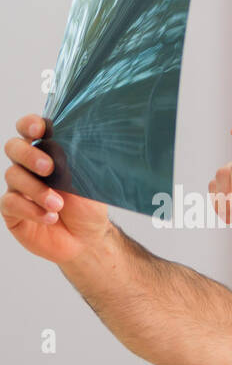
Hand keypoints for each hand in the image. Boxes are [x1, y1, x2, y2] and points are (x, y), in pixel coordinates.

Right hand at [3, 114, 110, 264]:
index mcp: (47, 153)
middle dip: (29, 155)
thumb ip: (75, 163)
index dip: (30, 124)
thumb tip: (70, 146)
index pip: (30, 130)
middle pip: (14, 148)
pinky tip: (49, 217)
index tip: (39, 128)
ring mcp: (18, 188)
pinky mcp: (12, 210)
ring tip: (57, 205)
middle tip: (48, 168)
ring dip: (37, 189)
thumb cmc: (87, 207)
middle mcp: (28, 167)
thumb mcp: (88, 183)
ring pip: (13, 175)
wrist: (88, 240)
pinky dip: (30, 209)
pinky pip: (10, 203)